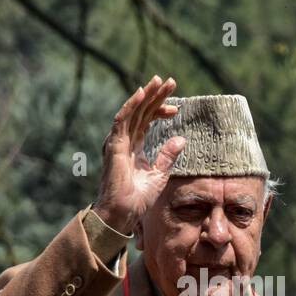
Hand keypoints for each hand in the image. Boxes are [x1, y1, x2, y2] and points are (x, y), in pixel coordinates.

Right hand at [93, 76, 183, 234]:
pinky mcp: (114, 146)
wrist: (122, 213)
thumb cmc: (137, 199)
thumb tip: (181, 139)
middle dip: (156, 96)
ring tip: (158, 81)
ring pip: (133, 112)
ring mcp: (117, 142)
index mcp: (134, 147)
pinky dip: (132, 106)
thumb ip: (167, 156)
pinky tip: (142, 94)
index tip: (176, 109)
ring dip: (146, 96)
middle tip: (170, 82)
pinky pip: (122, 120)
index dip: (160, 111)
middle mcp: (124, 141)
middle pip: (141, 112)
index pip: (147, 121)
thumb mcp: (159, 175)